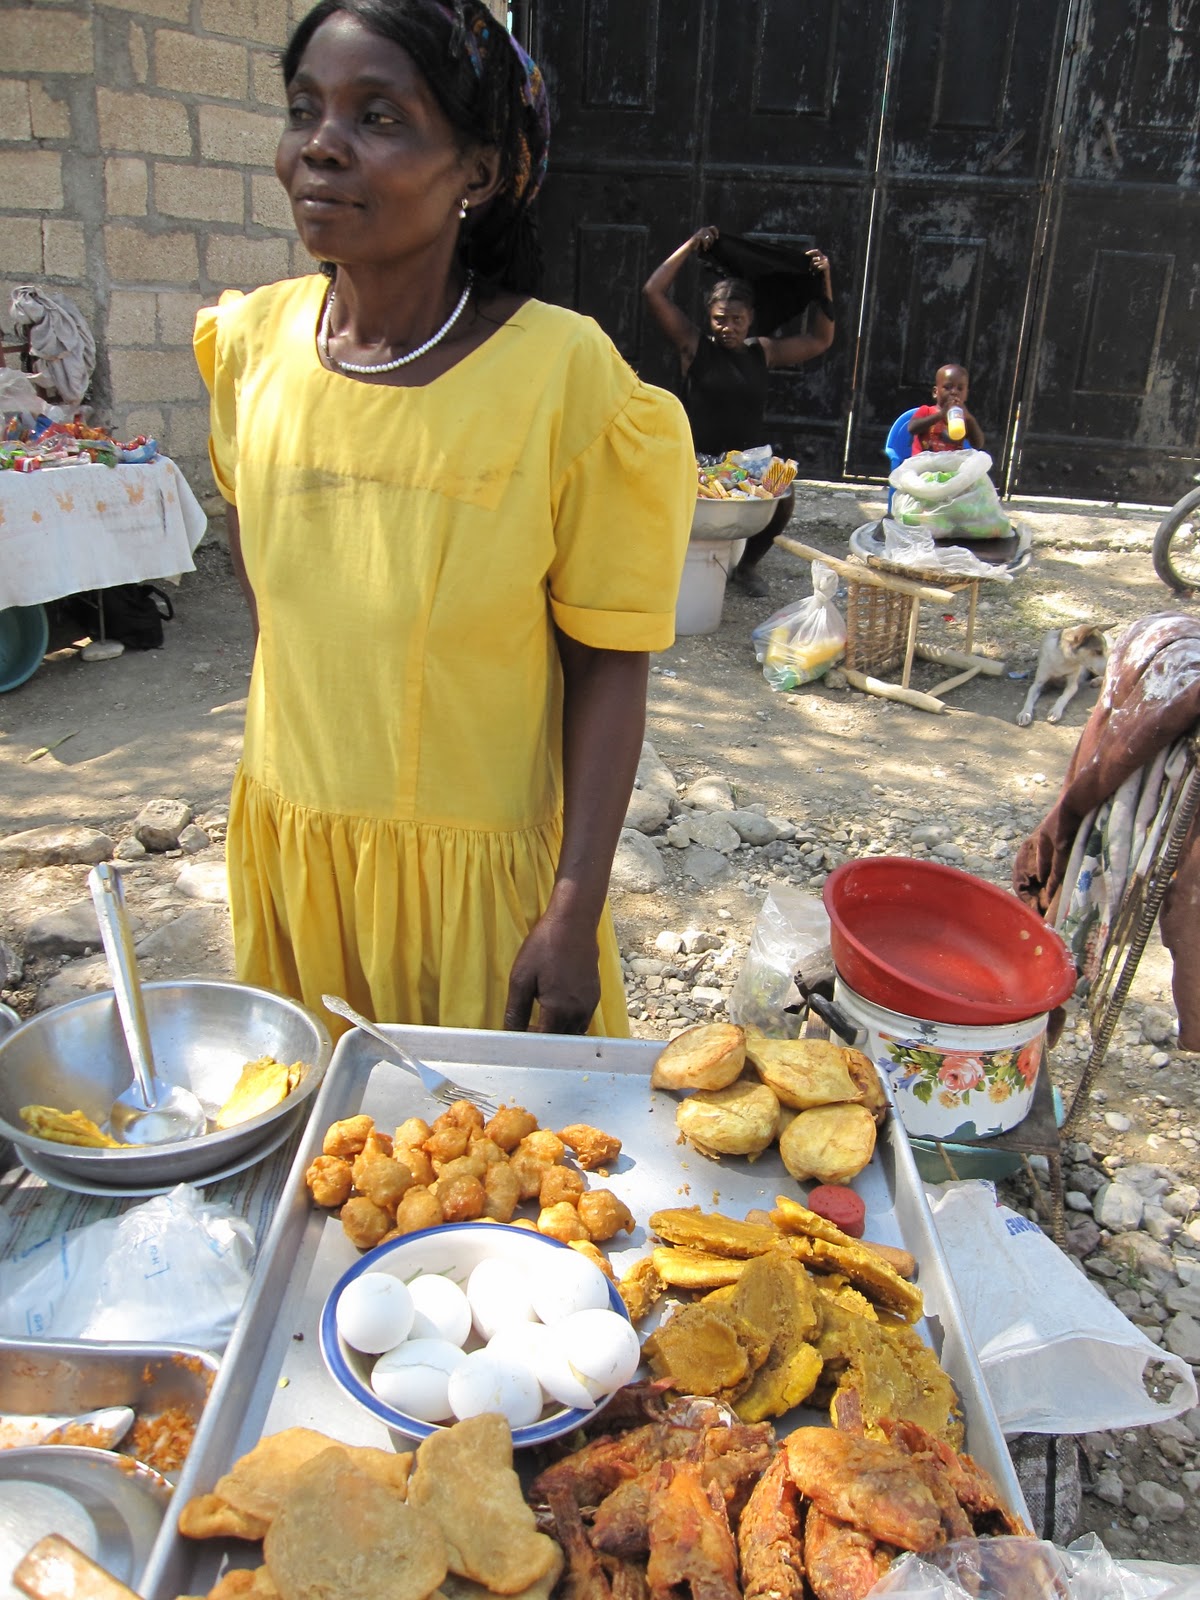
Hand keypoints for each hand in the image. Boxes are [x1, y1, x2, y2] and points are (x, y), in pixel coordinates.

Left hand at [503, 904, 600, 1034]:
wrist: (573, 923)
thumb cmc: (545, 946)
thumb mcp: (521, 978)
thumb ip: (516, 1010)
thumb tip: (510, 1032)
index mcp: (559, 1010)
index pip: (545, 1041)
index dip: (531, 1041)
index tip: (521, 1031)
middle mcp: (579, 1012)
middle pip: (562, 1040)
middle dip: (545, 1037)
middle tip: (529, 1024)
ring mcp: (590, 1004)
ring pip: (575, 1031)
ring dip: (559, 1030)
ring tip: (543, 1015)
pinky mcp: (596, 994)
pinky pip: (584, 1018)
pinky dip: (571, 1020)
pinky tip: (559, 1004)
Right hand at [692, 225, 718, 251]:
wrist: (689, 247)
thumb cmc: (699, 245)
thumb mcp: (706, 241)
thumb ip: (711, 239)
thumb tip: (717, 240)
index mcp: (706, 229)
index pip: (713, 228)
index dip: (716, 232)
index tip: (717, 238)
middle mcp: (703, 229)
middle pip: (712, 236)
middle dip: (711, 242)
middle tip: (709, 247)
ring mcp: (700, 232)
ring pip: (708, 239)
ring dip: (708, 245)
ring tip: (705, 248)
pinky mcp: (697, 236)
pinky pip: (704, 240)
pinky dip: (705, 245)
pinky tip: (704, 249)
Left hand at [806, 247, 830, 280]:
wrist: (825, 280)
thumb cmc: (819, 272)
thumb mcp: (815, 265)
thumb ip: (812, 261)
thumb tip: (806, 255)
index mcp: (822, 256)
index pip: (816, 251)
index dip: (811, 252)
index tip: (805, 254)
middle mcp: (824, 258)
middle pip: (814, 258)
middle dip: (811, 263)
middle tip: (810, 269)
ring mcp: (826, 261)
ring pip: (815, 263)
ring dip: (813, 268)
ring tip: (813, 272)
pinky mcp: (827, 266)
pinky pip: (819, 267)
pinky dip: (816, 270)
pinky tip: (814, 274)